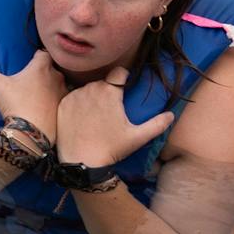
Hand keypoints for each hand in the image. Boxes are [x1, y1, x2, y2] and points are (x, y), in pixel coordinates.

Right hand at [0, 49, 64, 136]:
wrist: (32, 134)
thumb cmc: (16, 105)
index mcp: (41, 67)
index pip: (43, 53)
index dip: (36, 56)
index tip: (29, 62)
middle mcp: (56, 77)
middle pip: (51, 69)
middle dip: (43, 72)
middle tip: (29, 80)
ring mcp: (62, 93)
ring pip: (57, 85)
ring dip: (49, 87)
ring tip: (37, 95)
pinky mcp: (63, 109)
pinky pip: (60, 100)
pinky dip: (54, 102)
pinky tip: (44, 109)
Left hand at [55, 66, 175, 167]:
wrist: (81, 162)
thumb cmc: (111, 149)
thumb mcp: (137, 138)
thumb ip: (157, 124)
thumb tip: (171, 115)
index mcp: (110, 91)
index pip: (119, 72)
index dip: (123, 78)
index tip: (124, 87)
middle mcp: (91, 88)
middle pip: (102, 82)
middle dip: (107, 91)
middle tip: (110, 109)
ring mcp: (74, 96)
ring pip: (87, 89)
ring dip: (92, 97)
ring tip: (95, 116)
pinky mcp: (62, 105)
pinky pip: (73, 98)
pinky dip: (78, 105)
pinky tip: (82, 119)